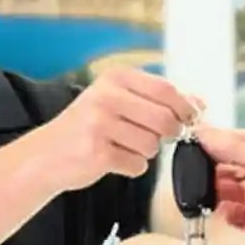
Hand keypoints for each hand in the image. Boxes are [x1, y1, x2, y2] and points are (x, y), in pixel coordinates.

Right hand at [28, 67, 199, 192]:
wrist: (45, 155)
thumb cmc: (85, 127)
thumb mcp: (117, 101)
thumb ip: (157, 98)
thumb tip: (199, 101)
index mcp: (114, 78)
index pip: (165, 89)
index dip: (185, 107)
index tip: (191, 117)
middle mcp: (106, 96)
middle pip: (164, 118)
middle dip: (168, 133)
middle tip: (158, 137)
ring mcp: (100, 124)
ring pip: (152, 144)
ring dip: (145, 152)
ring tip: (123, 146)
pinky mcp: (98, 152)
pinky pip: (137, 164)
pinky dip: (131, 167)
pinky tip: (113, 159)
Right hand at [196, 127, 244, 244]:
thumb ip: (235, 149)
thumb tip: (206, 134)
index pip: (240, 141)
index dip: (217, 142)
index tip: (195, 143)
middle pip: (234, 166)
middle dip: (216, 168)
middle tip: (198, 170)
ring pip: (233, 190)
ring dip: (219, 191)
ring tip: (207, 192)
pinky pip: (238, 216)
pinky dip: (229, 214)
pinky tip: (225, 211)